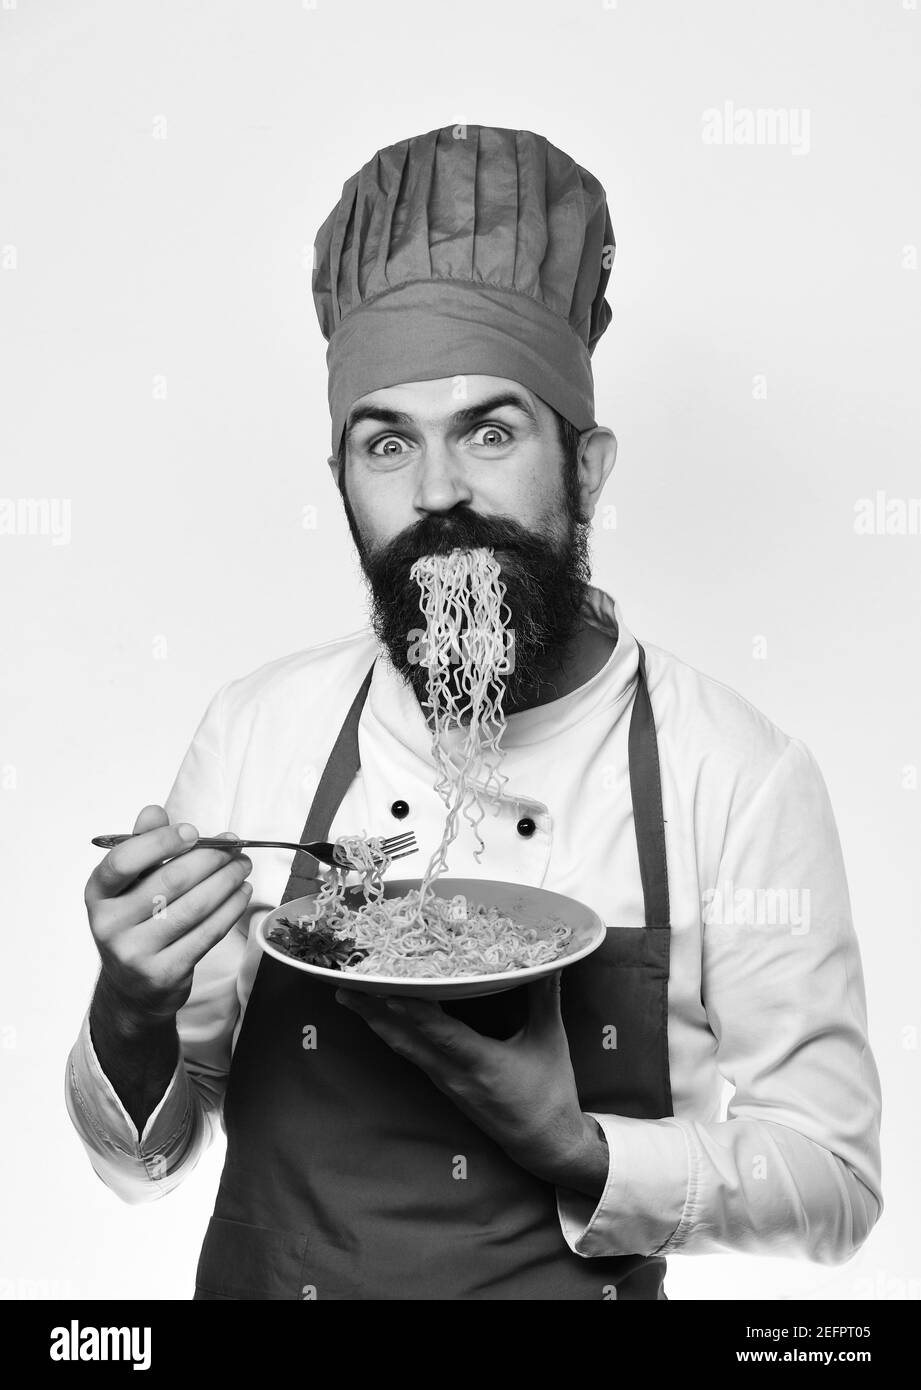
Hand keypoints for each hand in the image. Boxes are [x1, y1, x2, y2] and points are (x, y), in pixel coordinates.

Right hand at [84, 803, 253, 1026]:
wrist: (133, 990)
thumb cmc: (135, 925)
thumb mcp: (128, 886)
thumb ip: (140, 846)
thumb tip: (154, 812)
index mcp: (97, 895)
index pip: (123, 861)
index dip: (161, 842)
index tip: (193, 831)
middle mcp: (110, 925)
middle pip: (170, 881)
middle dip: (211, 859)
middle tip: (234, 847)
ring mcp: (136, 952)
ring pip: (195, 906)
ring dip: (227, 881)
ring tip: (243, 866)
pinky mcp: (165, 972)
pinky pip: (207, 933)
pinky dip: (230, 908)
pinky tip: (241, 893)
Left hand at [336, 972, 609, 1196]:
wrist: (542, 1145)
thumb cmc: (549, 1094)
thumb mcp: (551, 1042)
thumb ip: (545, 998)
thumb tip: (550, 959)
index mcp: (480, 1063)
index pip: (440, 1033)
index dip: (413, 1011)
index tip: (386, 990)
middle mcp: (454, 1073)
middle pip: (406, 1038)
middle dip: (374, 1011)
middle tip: (345, 984)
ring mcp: (444, 1080)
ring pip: (403, 1046)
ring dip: (375, 1021)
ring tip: (348, 995)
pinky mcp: (443, 1083)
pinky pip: (411, 1053)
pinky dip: (392, 1032)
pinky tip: (380, 1017)